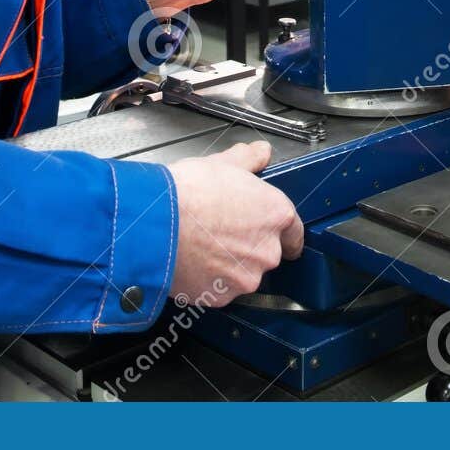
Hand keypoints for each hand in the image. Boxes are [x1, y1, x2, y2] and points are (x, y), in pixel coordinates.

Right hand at [168, 141, 303, 306]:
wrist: (155, 225)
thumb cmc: (187, 194)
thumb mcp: (222, 164)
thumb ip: (248, 160)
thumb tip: (259, 153)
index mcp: (275, 215)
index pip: (294, 231)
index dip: (281, 230)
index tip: (271, 231)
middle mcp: (267, 250)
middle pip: (267, 252)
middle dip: (249, 245)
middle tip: (223, 229)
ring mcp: (245, 277)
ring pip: (243, 273)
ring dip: (229, 264)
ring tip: (203, 244)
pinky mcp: (221, 296)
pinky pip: (220, 289)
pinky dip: (210, 279)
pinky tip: (193, 260)